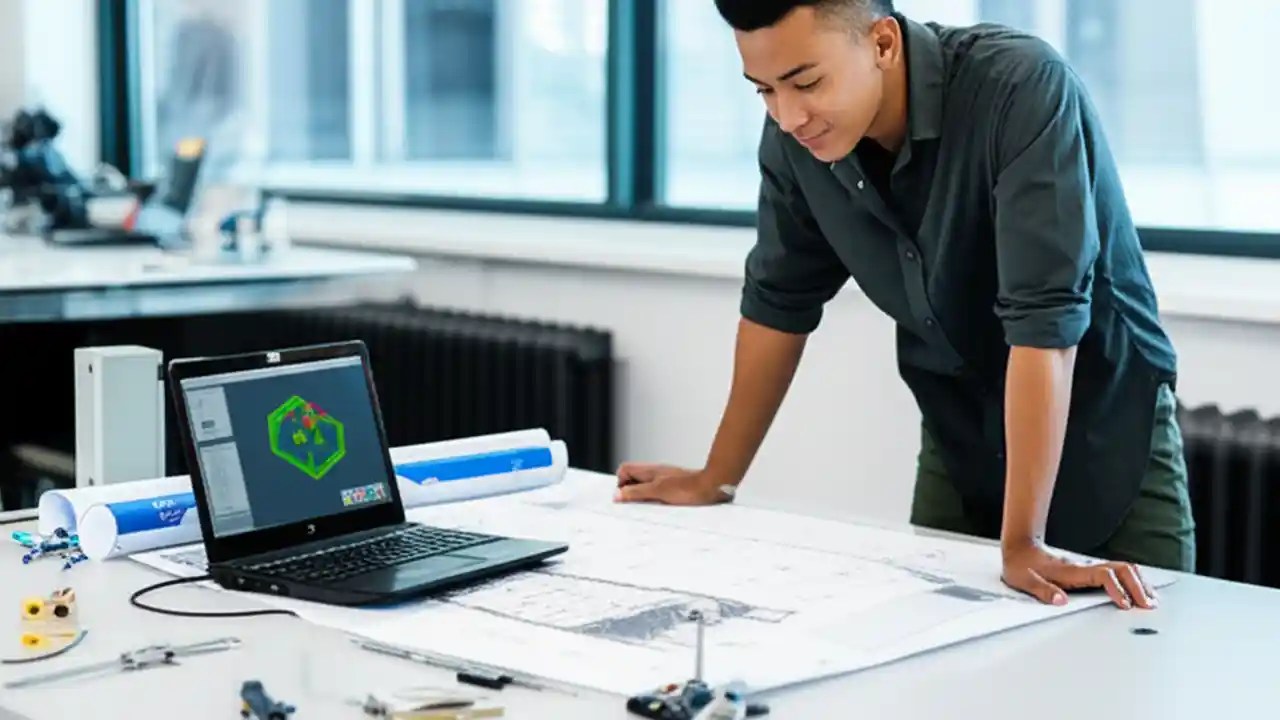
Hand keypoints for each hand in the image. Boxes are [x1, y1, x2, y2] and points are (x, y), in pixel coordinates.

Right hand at [614, 463, 731, 505]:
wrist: (711, 487)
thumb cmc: (688, 488)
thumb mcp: (657, 491)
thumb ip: (636, 492)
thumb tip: (618, 494)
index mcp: (649, 470)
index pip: (625, 469)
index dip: (620, 483)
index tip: (625, 497)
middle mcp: (656, 473)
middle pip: (633, 478)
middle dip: (631, 491)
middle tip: (637, 504)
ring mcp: (665, 479)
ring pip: (646, 486)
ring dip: (643, 497)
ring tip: (651, 506)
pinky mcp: (675, 487)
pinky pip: (658, 492)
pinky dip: (656, 500)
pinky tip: (663, 507)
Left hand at [1001, 541, 1157, 609]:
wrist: (1020, 547)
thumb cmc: (1021, 565)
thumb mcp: (1024, 580)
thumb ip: (1041, 590)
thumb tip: (1060, 600)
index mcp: (1071, 571)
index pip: (1103, 575)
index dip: (1117, 589)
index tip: (1125, 605)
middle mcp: (1084, 567)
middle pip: (1121, 569)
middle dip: (1138, 586)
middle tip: (1149, 606)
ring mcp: (1089, 567)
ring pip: (1123, 569)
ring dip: (1139, 583)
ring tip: (1151, 601)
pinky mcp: (1090, 571)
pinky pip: (1118, 572)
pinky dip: (1133, 581)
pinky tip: (1139, 592)